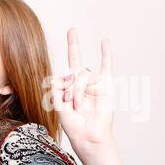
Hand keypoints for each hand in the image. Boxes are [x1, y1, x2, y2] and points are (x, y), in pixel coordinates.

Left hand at [50, 28, 114, 150]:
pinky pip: (107, 67)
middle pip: (74, 72)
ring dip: (78, 91)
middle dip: (69, 88)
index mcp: (71, 85)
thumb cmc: (73, 123)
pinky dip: (106, 55)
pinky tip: (104, 43)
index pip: (71, 64)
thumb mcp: (58, 105)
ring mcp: (96, 83)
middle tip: (69, 101)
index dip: (72, 47)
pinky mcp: (107, 86)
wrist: (87, 134)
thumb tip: (59, 76)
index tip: (73, 30)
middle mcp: (84, 81)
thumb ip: (57, 88)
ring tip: (78, 106)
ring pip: (84, 75)